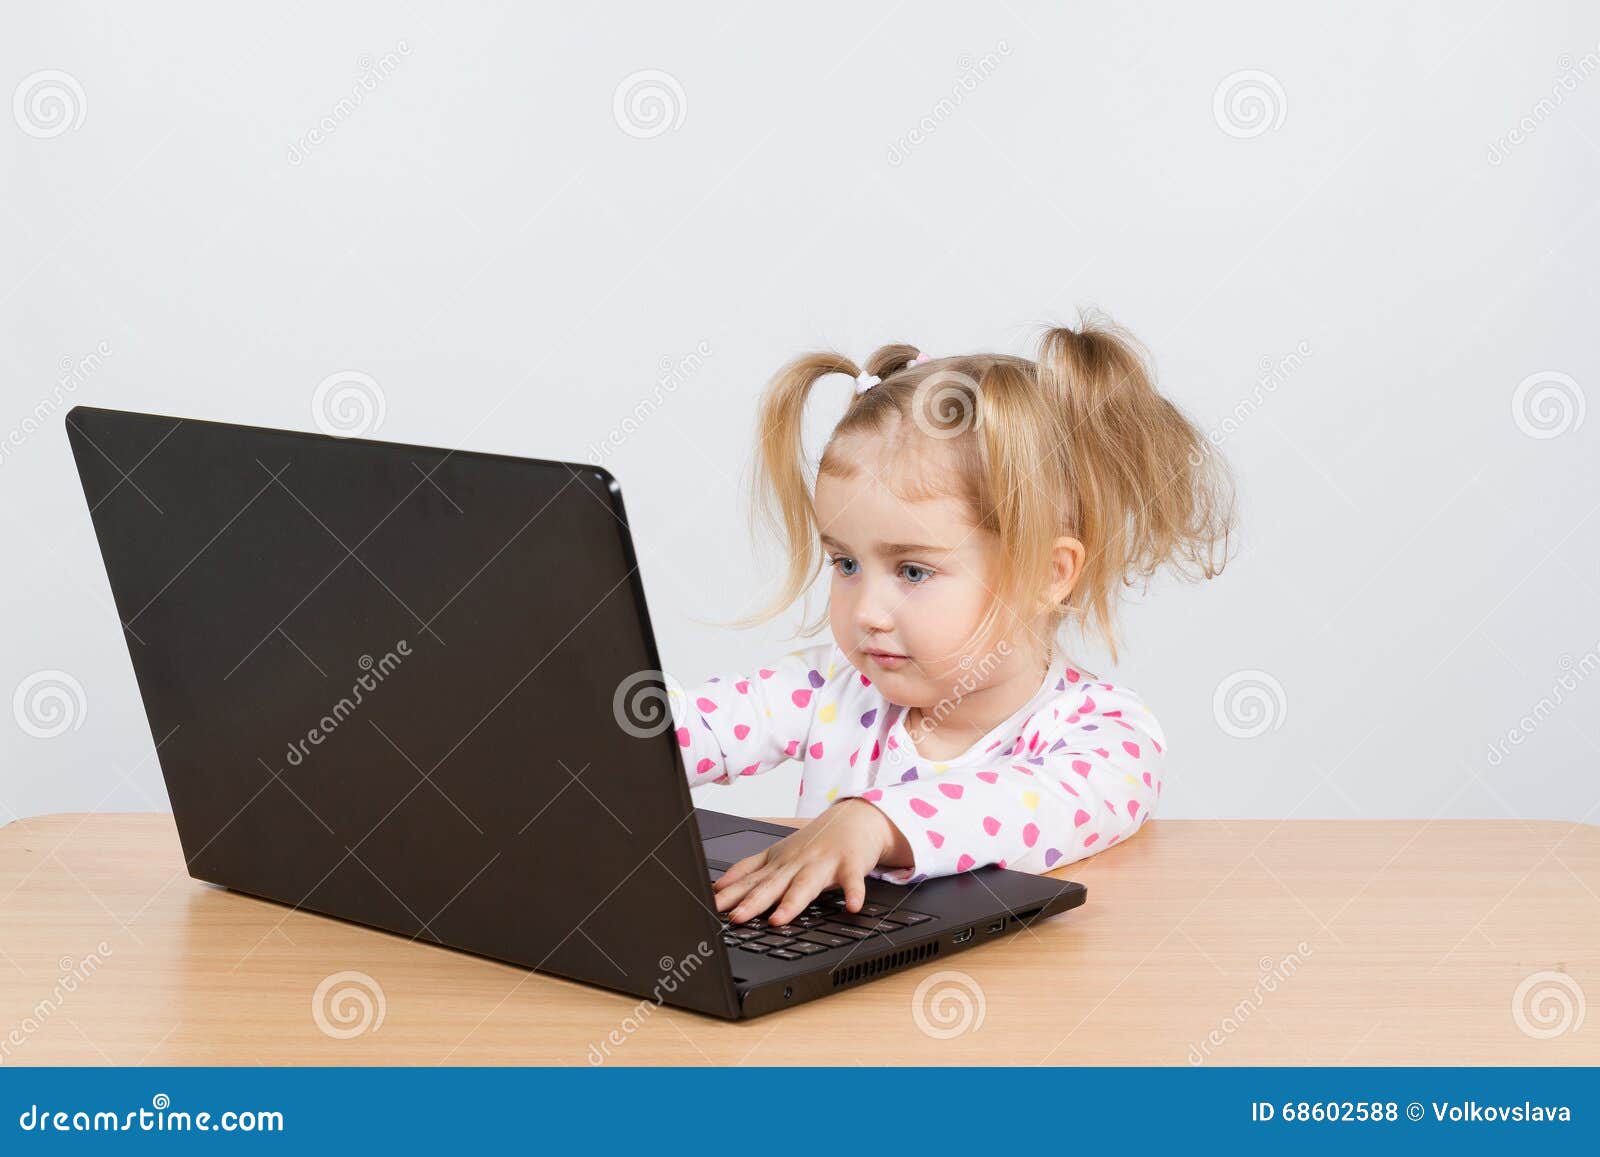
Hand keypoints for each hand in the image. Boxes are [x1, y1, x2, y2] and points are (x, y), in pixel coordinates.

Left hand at [713, 799, 910, 925]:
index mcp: (778, 863)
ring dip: (793, 902)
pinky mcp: (851, 864)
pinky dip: (853, 892)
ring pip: (806, 884)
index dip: (729, 895)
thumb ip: (749, 870)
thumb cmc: (815, 841)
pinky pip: (852, 880)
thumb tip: (718, 886)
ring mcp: (823, 863)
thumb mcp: (777, 853)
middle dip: (753, 902)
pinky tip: (852, 907)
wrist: (854, 818)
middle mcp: (797, 863)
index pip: (749, 881)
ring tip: (779, 919)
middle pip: (772, 885)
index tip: (711, 908)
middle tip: (736, 918)